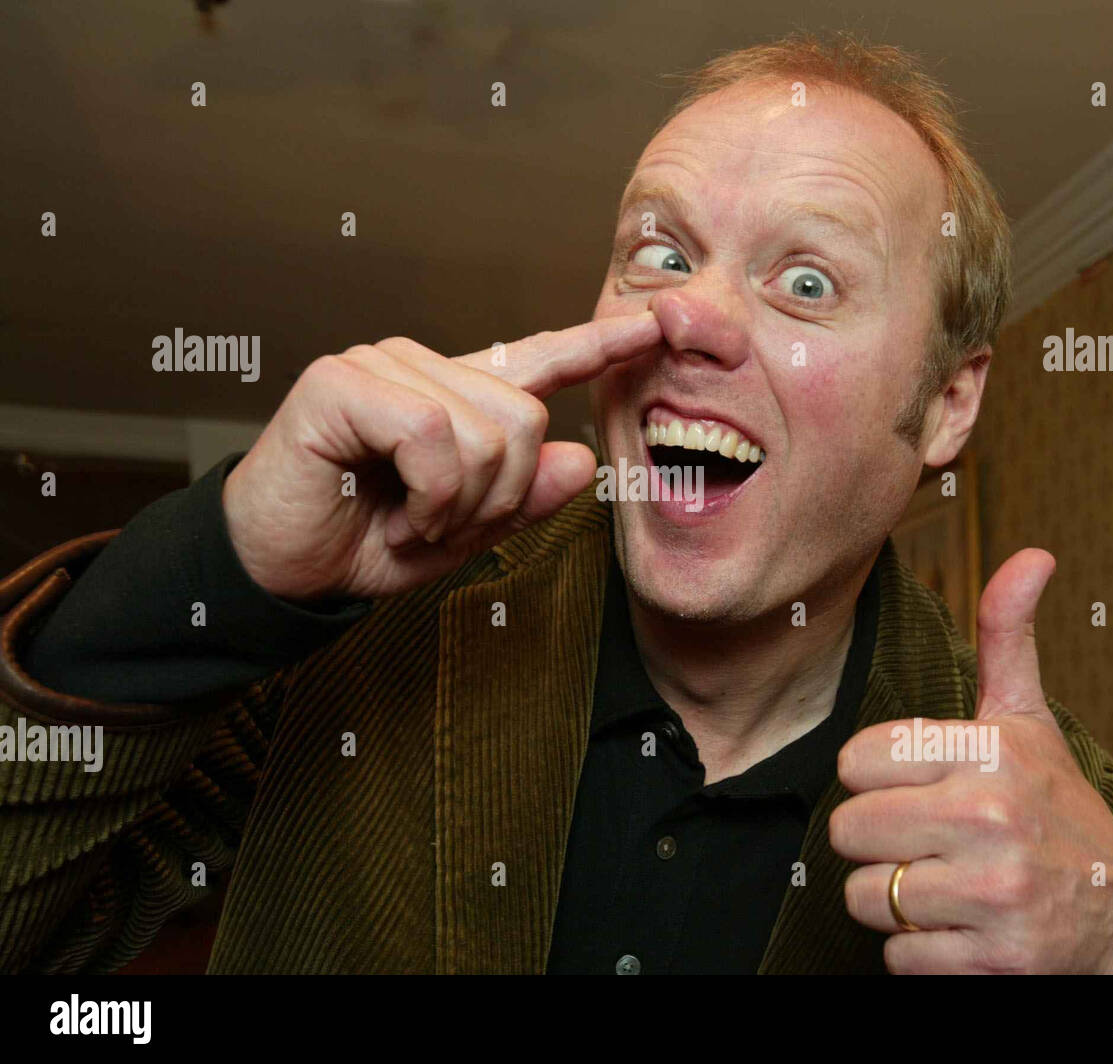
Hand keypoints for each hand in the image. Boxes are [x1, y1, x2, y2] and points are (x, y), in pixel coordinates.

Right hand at [222, 312, 660, 600]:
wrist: (283, 571)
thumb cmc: (366, 542)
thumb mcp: (464, 533)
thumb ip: (522, 499)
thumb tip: (582, 459)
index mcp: (458, 396)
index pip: (540, 361)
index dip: (599, 346)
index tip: (658, 326)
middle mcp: (424, 367)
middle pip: (527, 418)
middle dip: (496, 496)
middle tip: (438, 523)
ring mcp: (382, 365)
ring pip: (487, 429)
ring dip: (457, 504)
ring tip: (410, 518)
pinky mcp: (343, 382)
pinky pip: (433, 434)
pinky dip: (428, 494)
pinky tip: (396, 511)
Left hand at [830, 549, 1112, 972]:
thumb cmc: (1055, 809)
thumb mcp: (1029, 721)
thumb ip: (1008, 639)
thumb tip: (1032, 555)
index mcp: (987, 751)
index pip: (856, 759)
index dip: (877, 778)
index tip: (917, 786)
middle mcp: (989, 817)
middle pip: (849, 829)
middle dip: (878, 840)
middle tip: (927, 840)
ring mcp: (992, 893)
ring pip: (865, 895)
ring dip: (893, 898)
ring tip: (944, 883)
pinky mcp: (992, 960)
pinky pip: (895, 954)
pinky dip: (918, 949)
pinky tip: (960, 927)